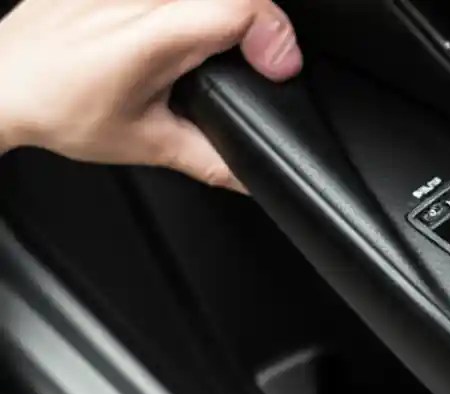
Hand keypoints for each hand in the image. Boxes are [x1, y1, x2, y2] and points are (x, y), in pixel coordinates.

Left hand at [0, 0, 302, 190]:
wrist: (0, 80)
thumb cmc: (58, 107)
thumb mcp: (147, 144)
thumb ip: (211, 160)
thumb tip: (253, 175)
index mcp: (154, 36)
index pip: (243, 7)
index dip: (276, 36)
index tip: (277, 68)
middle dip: (259, 27)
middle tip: (258, 62)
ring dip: (223, 14)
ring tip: (218, 46)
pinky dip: (189, 8)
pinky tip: (180, 29)